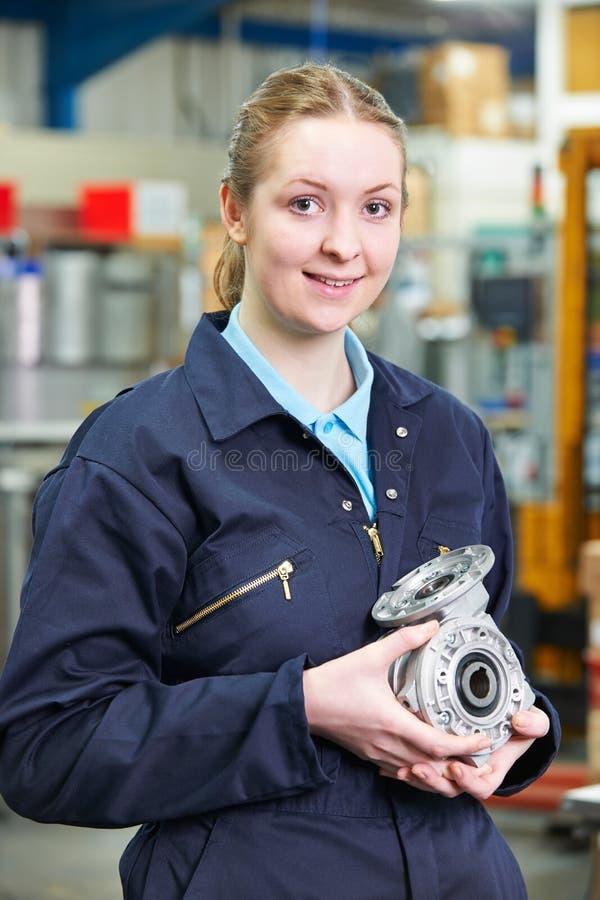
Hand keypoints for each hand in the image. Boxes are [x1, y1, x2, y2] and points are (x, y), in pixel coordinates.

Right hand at [302, 620, 492, 773]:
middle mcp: (388, 744)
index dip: (465, 746)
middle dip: (460, 762)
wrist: (303, 702)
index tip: (484, 740)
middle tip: (480, 750)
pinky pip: (400, 770)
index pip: (438, 745)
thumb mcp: (370, 656)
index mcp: (393, 723)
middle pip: (434, 766)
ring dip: (440, 767)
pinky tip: (423, 757)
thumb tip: (429, 626)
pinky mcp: (369, 754)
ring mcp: (378, 753)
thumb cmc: (334, 682)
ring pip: (418, 772)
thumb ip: (403, 640)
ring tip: (459, 755)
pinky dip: (418, 769)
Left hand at [393, 705, 549, 799]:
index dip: (468, 780)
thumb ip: (533, 724)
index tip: (456, 767)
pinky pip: (421, 774)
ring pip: (434, 783)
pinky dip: (406, 774)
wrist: (509, 723)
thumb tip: (520, 721)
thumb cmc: (520, 725)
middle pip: (452, 788)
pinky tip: (389, 769)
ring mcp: (454, 770)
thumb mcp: (533, 722)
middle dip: (434, 781)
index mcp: (493, 770)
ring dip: (418, 780)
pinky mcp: (438, 763)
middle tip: (419, 768)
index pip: (481, 786)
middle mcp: (472, 774)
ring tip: (402, 771)